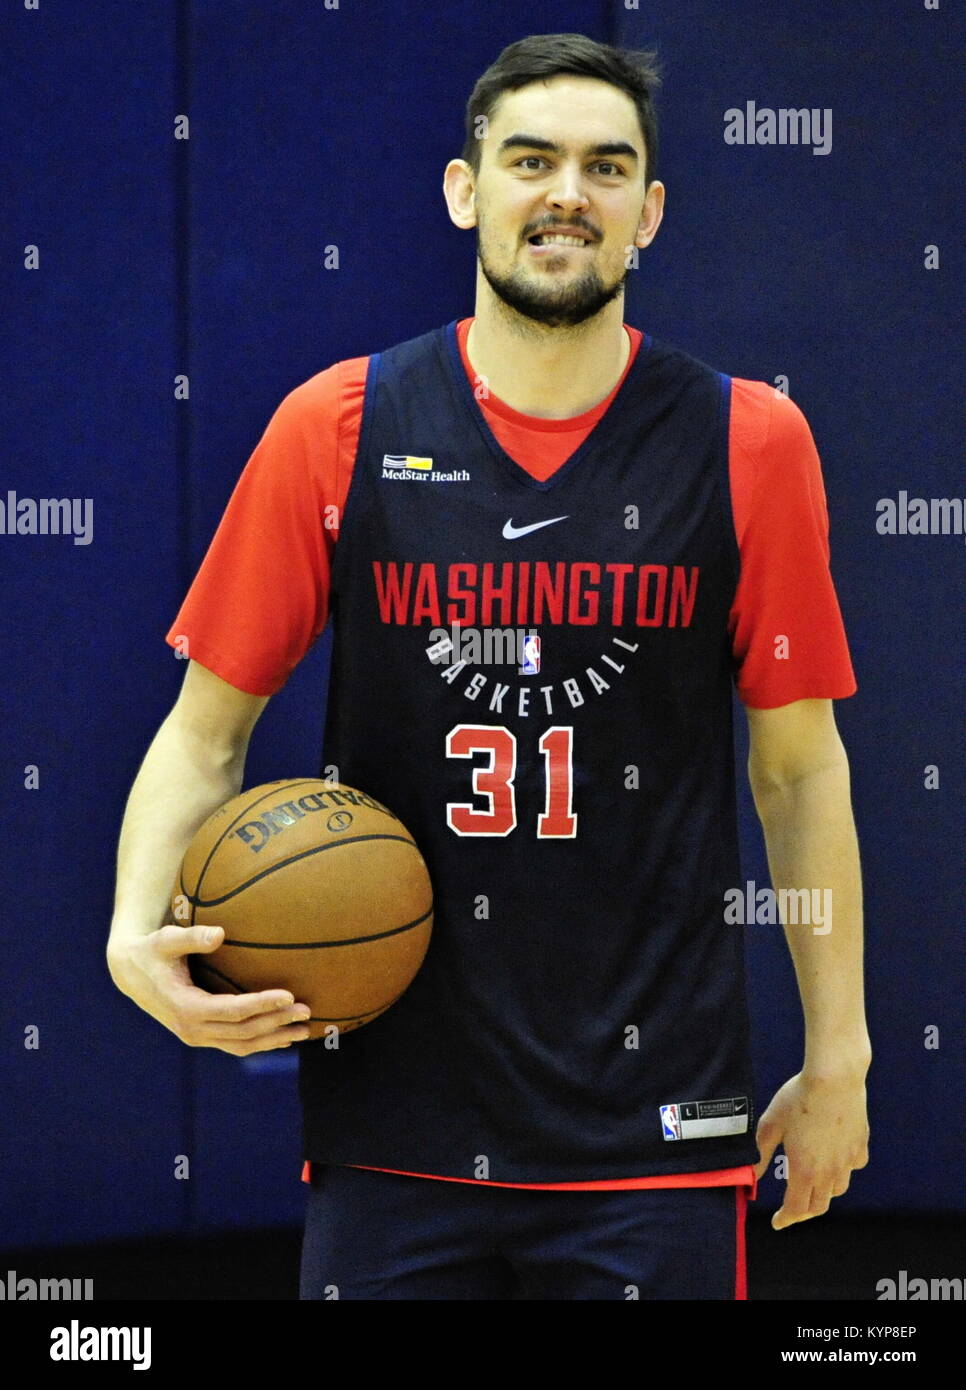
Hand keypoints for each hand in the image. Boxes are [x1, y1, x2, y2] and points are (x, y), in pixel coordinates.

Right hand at [107, 924, 312, 1054]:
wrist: (131, 973)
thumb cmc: (153, 950)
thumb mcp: (167, 939)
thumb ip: (192, 937)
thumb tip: (219, 933)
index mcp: (186, 1007)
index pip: (233, 1010)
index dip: (262, 1004)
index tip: (289, 995)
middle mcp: (192, 1029)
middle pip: (243, 1032)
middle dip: (276, 1023)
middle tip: (306, 1011)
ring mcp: (196, 1036)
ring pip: (241, 1045)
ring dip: (274, 1039)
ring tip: (303, 1030)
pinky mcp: (201, 1036)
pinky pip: (235, 1045)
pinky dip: (260, 1043)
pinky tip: (283, 1037)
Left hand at [754, 1069, 869, 1228]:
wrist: (834, 1078)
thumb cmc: (799, 1098)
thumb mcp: (771, 1124)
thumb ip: (761, 1153)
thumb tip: (750, 1175)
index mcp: (804, 1170)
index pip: (796, 1208)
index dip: (785, 1219)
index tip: (777, 1222)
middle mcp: (829, 1171)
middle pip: (819, 1206)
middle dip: (802, 1212)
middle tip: (791, 1208)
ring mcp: (848, 1160)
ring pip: (838, 1189)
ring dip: (823, 1193)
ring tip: (812, 1185)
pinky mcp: (860, 1145)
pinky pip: (852, 1167)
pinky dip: (843, 1170)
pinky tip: (835, 1160)